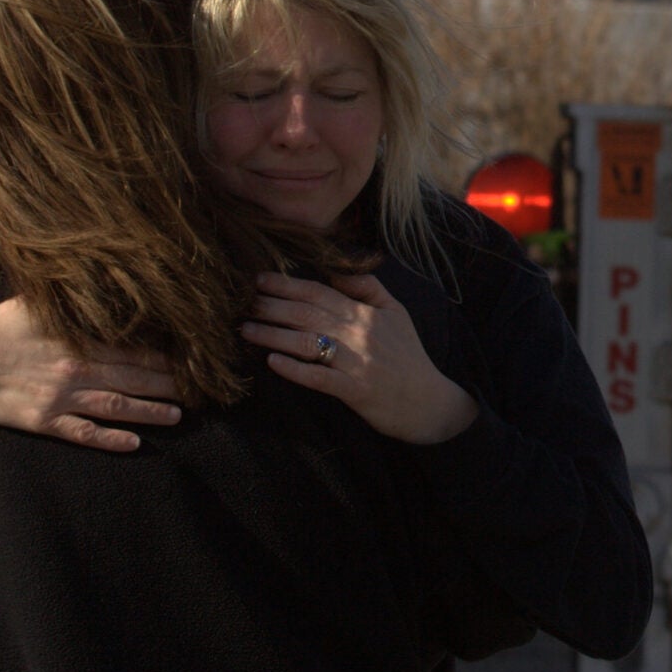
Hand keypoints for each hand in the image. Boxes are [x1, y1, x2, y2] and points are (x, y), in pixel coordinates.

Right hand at [0, 297, 183, 451]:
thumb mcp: (36, 302)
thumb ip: (72, 297)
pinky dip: (111, 440)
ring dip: (151, 411)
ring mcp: (62, 398)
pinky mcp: (45, 421)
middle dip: (169, 381)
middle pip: (134, 376)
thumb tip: (102, 277)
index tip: (192, 352)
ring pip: (117, 406)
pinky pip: (84, 433)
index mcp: (78, 338)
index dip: (166, 351)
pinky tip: (135, 444)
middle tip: (200, 385)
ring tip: (180, 415)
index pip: (134, 346)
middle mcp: (77, 368)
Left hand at [243, 272, 477, 444]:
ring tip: (246, 330)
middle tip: (240, 302)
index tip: (259, 279)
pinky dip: (295, 370)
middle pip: (306, 313)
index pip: (319, 292)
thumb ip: (368, 288)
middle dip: (271, 306)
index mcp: (365, 313)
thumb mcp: (396, 313)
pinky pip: (320, 378)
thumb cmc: (410, 357)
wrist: (431, 402)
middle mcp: (359, 334)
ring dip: (273, 335)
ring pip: (307, 343)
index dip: (287, 284)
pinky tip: (272, 363)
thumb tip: (336, 269)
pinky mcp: (355, 391)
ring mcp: (357, 362)